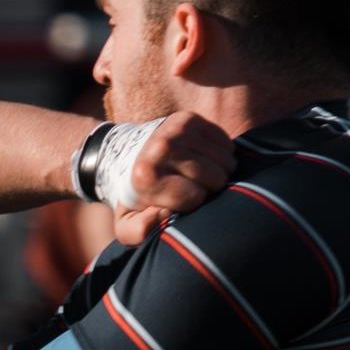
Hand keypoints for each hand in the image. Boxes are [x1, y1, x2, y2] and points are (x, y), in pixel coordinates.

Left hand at [112, 111, 234, 244]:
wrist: (123, 155)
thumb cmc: (134, 195)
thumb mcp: (127, 224)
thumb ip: (140, 231)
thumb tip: (164, 215)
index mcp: (145, 176)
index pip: (196, 197)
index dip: (192, 203)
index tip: (178, 201)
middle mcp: (161, 147)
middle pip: (215, 178)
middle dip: (209, 188)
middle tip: (191, 187)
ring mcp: (177, 129)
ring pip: (225, 161)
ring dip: (218, 172)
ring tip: (197, 175)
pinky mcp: (189, 118)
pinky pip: (226, 144)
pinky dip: (221, 155)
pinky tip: (202, 159)